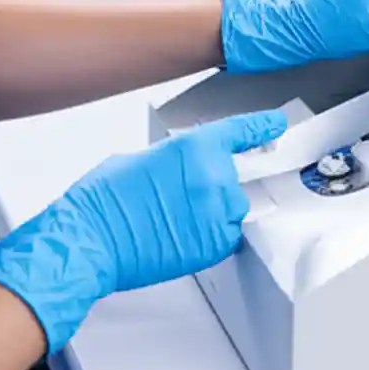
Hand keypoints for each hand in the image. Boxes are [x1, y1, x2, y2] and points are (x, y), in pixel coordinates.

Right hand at [0, 110, 286, 352]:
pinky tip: (177, 236)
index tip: (276, 124)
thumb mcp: (139, 159)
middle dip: (211, 185)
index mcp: (194, 147)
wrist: (91, 239)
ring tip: (173, 220)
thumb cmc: (103, 200)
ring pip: (231, 209)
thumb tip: (180, 168)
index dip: (262, 126)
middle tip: (177, 198)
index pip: (241, 130)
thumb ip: (173, 159)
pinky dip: (208, 236)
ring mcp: (217, 213)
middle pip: (233, 178)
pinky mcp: (213, 245)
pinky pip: (224, 236)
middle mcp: (214, 177)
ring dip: (211, 212)